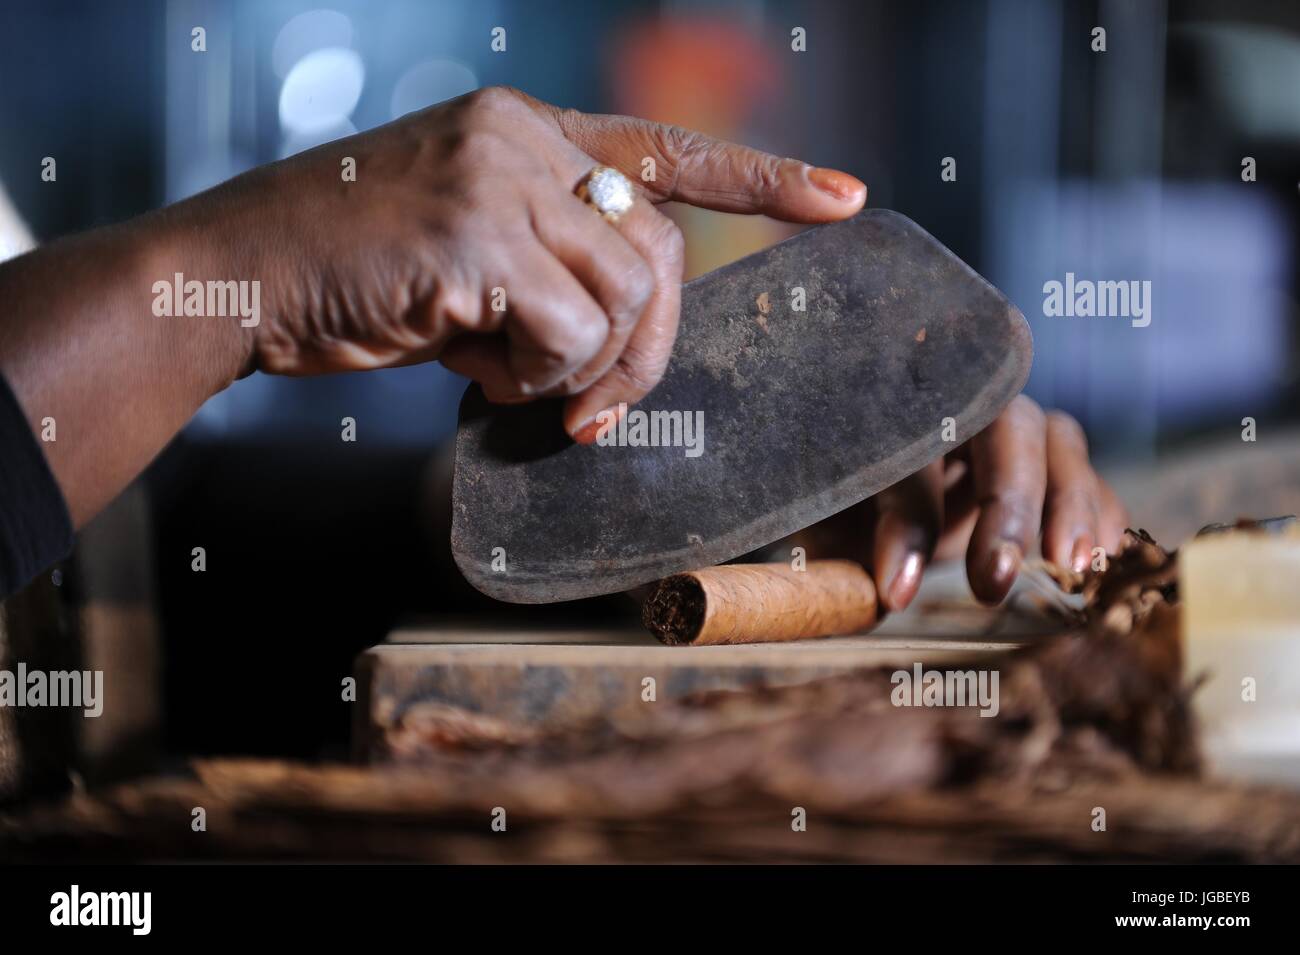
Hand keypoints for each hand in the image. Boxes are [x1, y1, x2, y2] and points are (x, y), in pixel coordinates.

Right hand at [170, 85, 866, 438]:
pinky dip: (533, 379)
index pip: (667, 151)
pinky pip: (566, 332)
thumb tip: (619, 335)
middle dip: (647, 351)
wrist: (235, 277)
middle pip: (663, 253)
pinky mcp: (476, 233)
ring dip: (581, 372)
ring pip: (623, 297)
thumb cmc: (353, 278)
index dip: (762, 181)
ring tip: (508, 385)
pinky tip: (472, 376)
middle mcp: (524, 135)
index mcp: (529, 129)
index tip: (843, 199)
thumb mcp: (467, 251)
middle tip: (590, 412)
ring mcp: (500, 176)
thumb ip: (548, 262)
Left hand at [788, 396, 1129, 609]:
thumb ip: (848, 557)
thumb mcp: (836, 538)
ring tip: (1070, 566)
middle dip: (1008, 506)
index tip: (897, 593)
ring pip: (1058, 440)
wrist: (873, 518)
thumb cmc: (845, 522)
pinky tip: (1102, 560)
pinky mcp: (1056, 464)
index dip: (907, 523)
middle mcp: (965, 405)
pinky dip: (1103, 513)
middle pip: (1004, 430)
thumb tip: (890, 592)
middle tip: (998, 581)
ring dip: (1070, 503)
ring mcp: (1017, 428)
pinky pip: (1092, 475)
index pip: (909, 454)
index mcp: (897, 413)